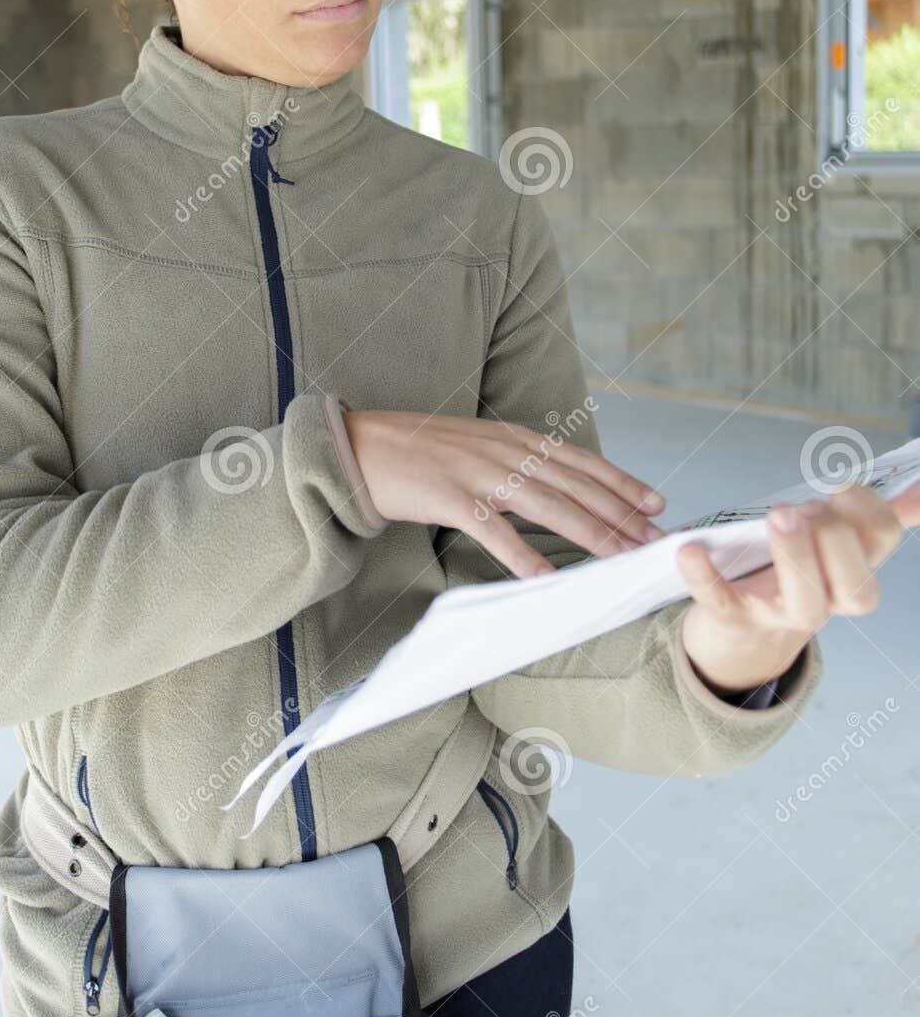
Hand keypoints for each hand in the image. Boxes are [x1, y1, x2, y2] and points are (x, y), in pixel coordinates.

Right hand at [341, 408, 665, 578]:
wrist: (360, 447)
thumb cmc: (419, 455)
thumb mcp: (477, 448)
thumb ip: (515, 464)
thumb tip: (555, 490)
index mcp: (514, 438)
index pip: (581, 462)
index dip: (621, 483)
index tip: (656, 505)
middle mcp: (505, 451)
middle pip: (575, 486)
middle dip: (620, 515)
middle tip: (654, 542)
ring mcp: (479, 472)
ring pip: (548, 505)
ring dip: (590, 534)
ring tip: (620, 559)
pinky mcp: (450, 497)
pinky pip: (493, 531)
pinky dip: (523, 555)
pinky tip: (546, 577)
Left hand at [674, 481, 917, 694]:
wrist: (745, 631)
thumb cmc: (796, 572)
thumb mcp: (835, 546)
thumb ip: (877, 517)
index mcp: (854, 570)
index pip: (883, 540)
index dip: (866, 509)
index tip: (838, 487)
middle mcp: (826, 598)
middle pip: (855, 584)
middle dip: (836, 538)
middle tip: (805, 509)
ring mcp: (779, 612)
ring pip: (805, 600)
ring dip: (796, 554)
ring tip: (780, 515)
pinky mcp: (733, 617)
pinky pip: (721, 601)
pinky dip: (703, 576)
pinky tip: (689, 549)